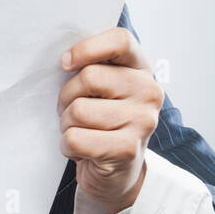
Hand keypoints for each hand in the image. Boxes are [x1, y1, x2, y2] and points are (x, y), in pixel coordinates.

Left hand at [57, 26, 162, 213]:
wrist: (117, 173)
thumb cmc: (103, 122)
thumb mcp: (104, 89)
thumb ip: (92, 67)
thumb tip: (65, 59)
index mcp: (141, 69)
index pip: (120, 40)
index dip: (87, 48)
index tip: (66, 63)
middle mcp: (149, 92)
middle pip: (89, 77)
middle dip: (67, 97)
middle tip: (72, 112)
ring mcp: (142, 122)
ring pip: (78, 110)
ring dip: (67, 124)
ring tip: (80, 132)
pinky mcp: (127, 149)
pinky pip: (75, 138)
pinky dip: (67, 146)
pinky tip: (82, 150)